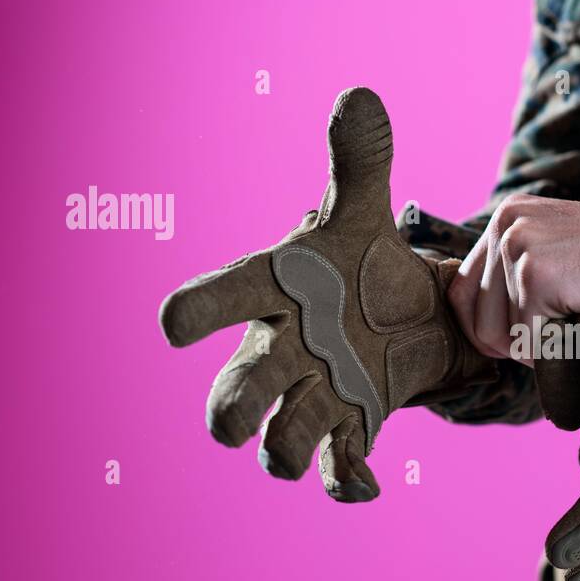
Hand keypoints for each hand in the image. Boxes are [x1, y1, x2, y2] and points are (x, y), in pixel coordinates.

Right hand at [158, 88, 494, 501]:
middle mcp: (282, 352)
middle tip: (233, 420)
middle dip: (231, 405)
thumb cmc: (361, 267)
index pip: (224, 299)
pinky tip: (364, 483)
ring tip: (305, 449)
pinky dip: (344, 481)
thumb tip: (359, 97)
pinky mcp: (349, 427)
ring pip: (279, 438)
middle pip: (237, 388)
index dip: (196, 312)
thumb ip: (359, 163)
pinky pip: (334, 467)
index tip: (175, 325)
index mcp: (276, 294)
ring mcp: (313, 395)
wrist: (404, 318)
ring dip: (283, 449)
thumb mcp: (362, 216)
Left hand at [447, 194, 579, 361]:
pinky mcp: (537, 275)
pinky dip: (559, 348)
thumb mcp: (563, 257)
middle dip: (515, 342)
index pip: (462, 293)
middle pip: (474, 319)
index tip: (532, 334)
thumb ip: (518, 277)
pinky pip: (527, 342)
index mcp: (508, 216)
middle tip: (566, 327)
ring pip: (497, 336)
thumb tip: (480, 331)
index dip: (493, 330)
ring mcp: (519, 246)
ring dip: (538, 346)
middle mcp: (506, 222)